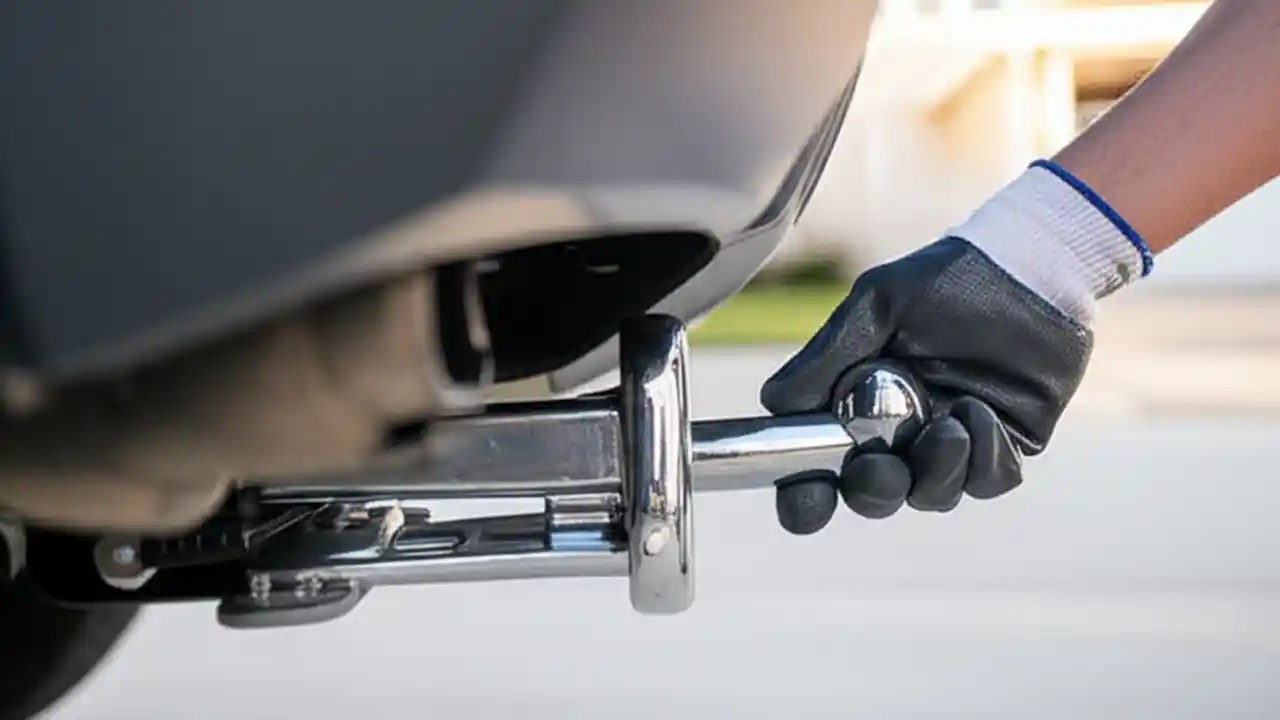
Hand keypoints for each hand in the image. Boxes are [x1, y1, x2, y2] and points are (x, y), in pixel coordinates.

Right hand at [762, 237, 1091, 532]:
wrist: (1030, 269)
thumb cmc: (944, 280)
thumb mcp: (876, 305)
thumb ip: (827, 357)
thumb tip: (774, 404)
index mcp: (853, 405)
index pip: (816, 471)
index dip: (806, 498)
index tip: (809, 501)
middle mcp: (897, 435)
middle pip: (872, 497)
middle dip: (874, 489)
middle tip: (883, 460)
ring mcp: (949, 446)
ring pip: (932, 496)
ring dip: (937, 470)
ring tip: (952, 421)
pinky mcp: (1001, 446)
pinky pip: (988, 481)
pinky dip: (983, 456)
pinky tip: (980, 411)